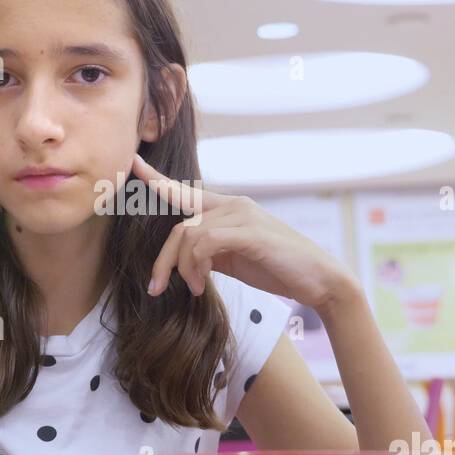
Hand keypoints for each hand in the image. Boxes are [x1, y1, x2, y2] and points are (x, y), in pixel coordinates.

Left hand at [132, 154, 359, 313]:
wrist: (321, 280)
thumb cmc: (279, 269)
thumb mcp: (236, 259)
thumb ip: (211, 251)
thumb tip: (186, 256)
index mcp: (230, 208)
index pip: (187, 192)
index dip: (158, 179)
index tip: (133, 165)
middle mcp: (234, 205)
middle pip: (179, 226)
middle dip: (163, 260)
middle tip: (157, 288)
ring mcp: (242, 215)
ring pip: (188, 235)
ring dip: (183, 268)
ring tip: (196, 289)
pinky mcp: (250, 231)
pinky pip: (205, 242)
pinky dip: (196, 265)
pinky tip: (203, 284)